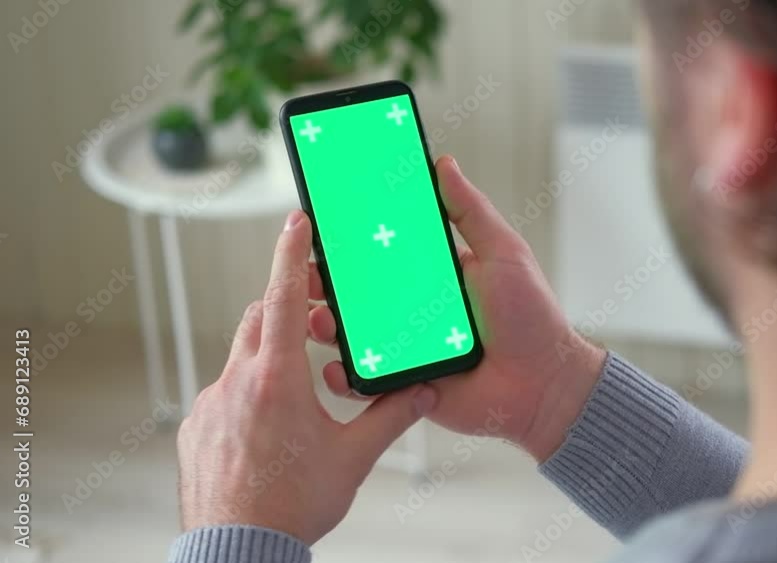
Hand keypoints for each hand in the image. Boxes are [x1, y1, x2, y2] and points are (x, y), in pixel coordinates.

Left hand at [176, 211, 436, 543]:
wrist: (238, 549)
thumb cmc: (292, 505)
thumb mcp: (353, 458)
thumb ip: (389, 417)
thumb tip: (421, 392)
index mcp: (278, 379)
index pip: (283, 296)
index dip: (291, 253)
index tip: (296, 221)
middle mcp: (237, 382)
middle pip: (258, 319)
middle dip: (285, 307)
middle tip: (313, 318)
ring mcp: (210, 404)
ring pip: (239, 357)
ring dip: (267, 354)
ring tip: (296, 383)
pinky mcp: (196, 427)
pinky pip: (222, 391)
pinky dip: (245, 391)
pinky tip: (266, 426)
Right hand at [311, 156, 606, 461]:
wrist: (545, 385)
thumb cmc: (531, 318)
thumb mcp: (502, 253)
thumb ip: (469, 211)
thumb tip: (442, 164)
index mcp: (430, 275)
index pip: (381, 250)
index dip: (350, 239)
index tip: (321, 222)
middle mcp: (411, 309)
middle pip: (355, 291)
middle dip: (322, 281)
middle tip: (305, 271)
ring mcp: (405, 349)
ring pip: (351, 334)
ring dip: (325, 324)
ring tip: (319, 318)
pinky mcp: (405, 386)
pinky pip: (364, 381)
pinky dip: (344, 376)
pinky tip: (335, 366)